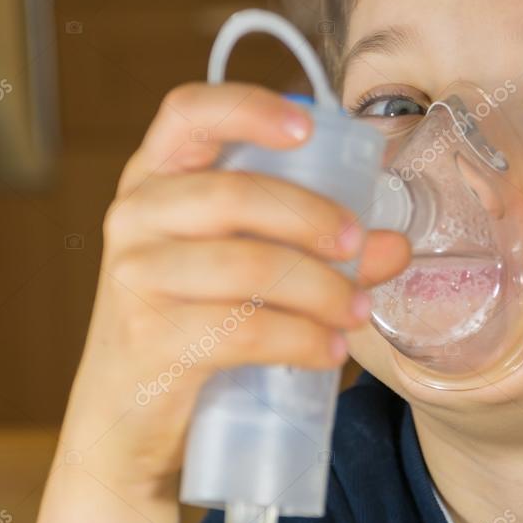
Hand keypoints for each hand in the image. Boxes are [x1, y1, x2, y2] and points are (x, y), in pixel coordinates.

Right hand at [37, 83, 409, 522]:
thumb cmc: (193, 318)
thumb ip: (316, 246)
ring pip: (248, 265)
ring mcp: (135, 277)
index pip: (188, 112)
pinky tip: (328, 350)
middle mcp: (136, 215)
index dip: (248, 108)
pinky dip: (301, 339)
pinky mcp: (148, 339)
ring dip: (321, 289)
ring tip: (356, 312)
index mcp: (157, 177)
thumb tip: (396, 244)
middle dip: (313, 218)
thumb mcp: (243, 265)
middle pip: (235, 193)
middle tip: (360, 247)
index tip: (309, 129)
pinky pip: (243, 329)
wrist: (126, 414)